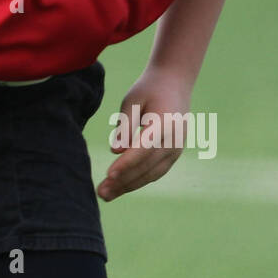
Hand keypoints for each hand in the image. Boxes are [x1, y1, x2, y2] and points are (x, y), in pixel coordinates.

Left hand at [97, 68, 192, 201]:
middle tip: (100, 193)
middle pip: (147, 166)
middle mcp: (174, 140)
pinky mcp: (173, 154)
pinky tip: (120, 187)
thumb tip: (116, 151)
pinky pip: (155, 172)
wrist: (175, 82)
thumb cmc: (149, 89)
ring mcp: (177, 149)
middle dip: (123, 181)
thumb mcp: (133, 100)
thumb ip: (125, 125)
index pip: (143, 149)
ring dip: (128, 186)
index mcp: (165, 124)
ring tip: (106, 195)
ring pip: (151, 174)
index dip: (126, 164)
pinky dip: (138, 181)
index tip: (108, 175)